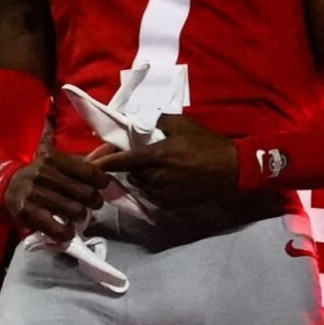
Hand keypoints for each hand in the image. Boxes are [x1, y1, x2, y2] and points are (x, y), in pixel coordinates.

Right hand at [4, 152, 107, 239]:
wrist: (6, 187)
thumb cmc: (40, 176)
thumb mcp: (58, 164)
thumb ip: (83, 162)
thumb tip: (110, 151)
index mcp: (53, 159)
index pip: (88, 171)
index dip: (101, 181)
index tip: (102, 186)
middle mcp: (43, 174)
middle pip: (86, 193)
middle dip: (94, 201)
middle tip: (91, 204)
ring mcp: (34, 194)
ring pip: (75, 211)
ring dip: (81, 216)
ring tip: (77, 215)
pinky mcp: (27, 213)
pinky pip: (58, 229)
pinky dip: (67, 232)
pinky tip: (66, 229)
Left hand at [95, 114, 239, 205]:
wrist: (230, 170)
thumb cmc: (206, 144)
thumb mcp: (182, 124)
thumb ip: (157, 121)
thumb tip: (138, 120)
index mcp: (156, 157)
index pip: (122, 161)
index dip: (106, 162)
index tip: (93, 164)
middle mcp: (156, 178)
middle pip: (130, 173)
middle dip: (129, 165)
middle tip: (138, 155)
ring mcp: (163, 193)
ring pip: (140, 185)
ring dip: (141, 176)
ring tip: (154, 166)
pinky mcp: (171, 204)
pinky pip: (152, 195)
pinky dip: (152, 186)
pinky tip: (163, 178)